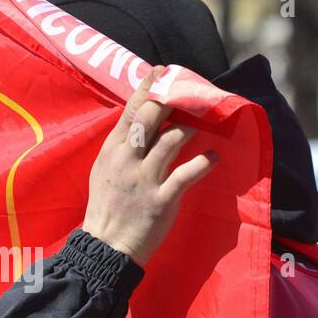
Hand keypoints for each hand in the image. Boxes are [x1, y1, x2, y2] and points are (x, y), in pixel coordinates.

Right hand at [81, 68, 218, 266]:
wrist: (106, 247)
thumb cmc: (107, 208)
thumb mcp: (104, 171)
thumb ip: (121, 148)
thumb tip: (139, 124)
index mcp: (112, 151)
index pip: (129, 111)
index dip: (146, 88)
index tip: (160, 70)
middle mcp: (127, 160)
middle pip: (150, 118)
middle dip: (171, 98)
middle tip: (189, 89)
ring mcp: (144, 179)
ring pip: (171, 140)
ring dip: (190, 128)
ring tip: (202, 124)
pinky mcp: (161, 199)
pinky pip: (187, 175)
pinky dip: (204, 163)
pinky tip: (214, 157)